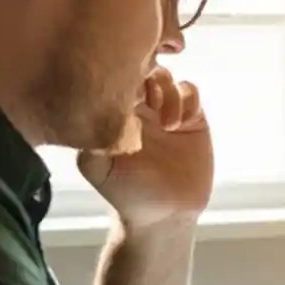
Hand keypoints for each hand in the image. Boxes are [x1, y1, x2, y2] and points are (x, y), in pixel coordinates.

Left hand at [78, 67, 212, 231]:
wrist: (164, 216)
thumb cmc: (126, 193)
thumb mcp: (95, 165)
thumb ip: (91, 135)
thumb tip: (95, 105)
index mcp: (115, 111)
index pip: (117, 76)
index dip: (123, 77)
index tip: (127, 98)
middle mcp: (141, 107)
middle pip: (145, 69)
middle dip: (148, 77)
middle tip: (148, 102)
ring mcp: (168, 111)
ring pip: (169, 78)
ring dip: (168, 93)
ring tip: (166, 123)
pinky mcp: (193, 120)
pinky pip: (192, 92)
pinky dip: (188, 100)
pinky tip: (179, 124)